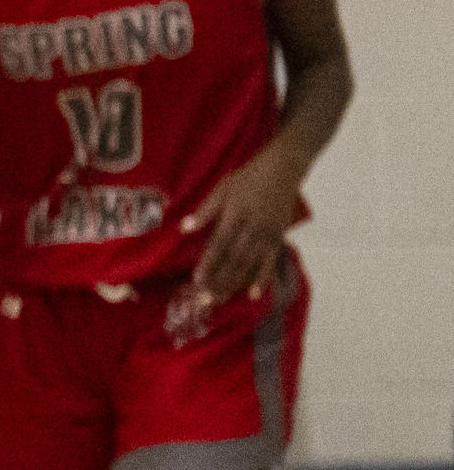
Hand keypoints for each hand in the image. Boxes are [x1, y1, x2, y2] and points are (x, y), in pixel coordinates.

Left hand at [176, 151, 300, 325]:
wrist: (283, 169)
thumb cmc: (248, 177)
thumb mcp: (222, 188)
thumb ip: (205, 210)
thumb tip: (184, 229)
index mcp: (235, 216)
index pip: (219, 245)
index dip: (209, 263)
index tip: (197, 280)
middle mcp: (252, 229)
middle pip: (234, 260)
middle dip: (219, 281)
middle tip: (205, 300)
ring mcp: (267, 235)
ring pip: (249, 265)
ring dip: (235, 284)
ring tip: (221, 300)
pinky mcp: (278, 238)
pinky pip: (270, 262)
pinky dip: (262, 279)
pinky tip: (254, 294)